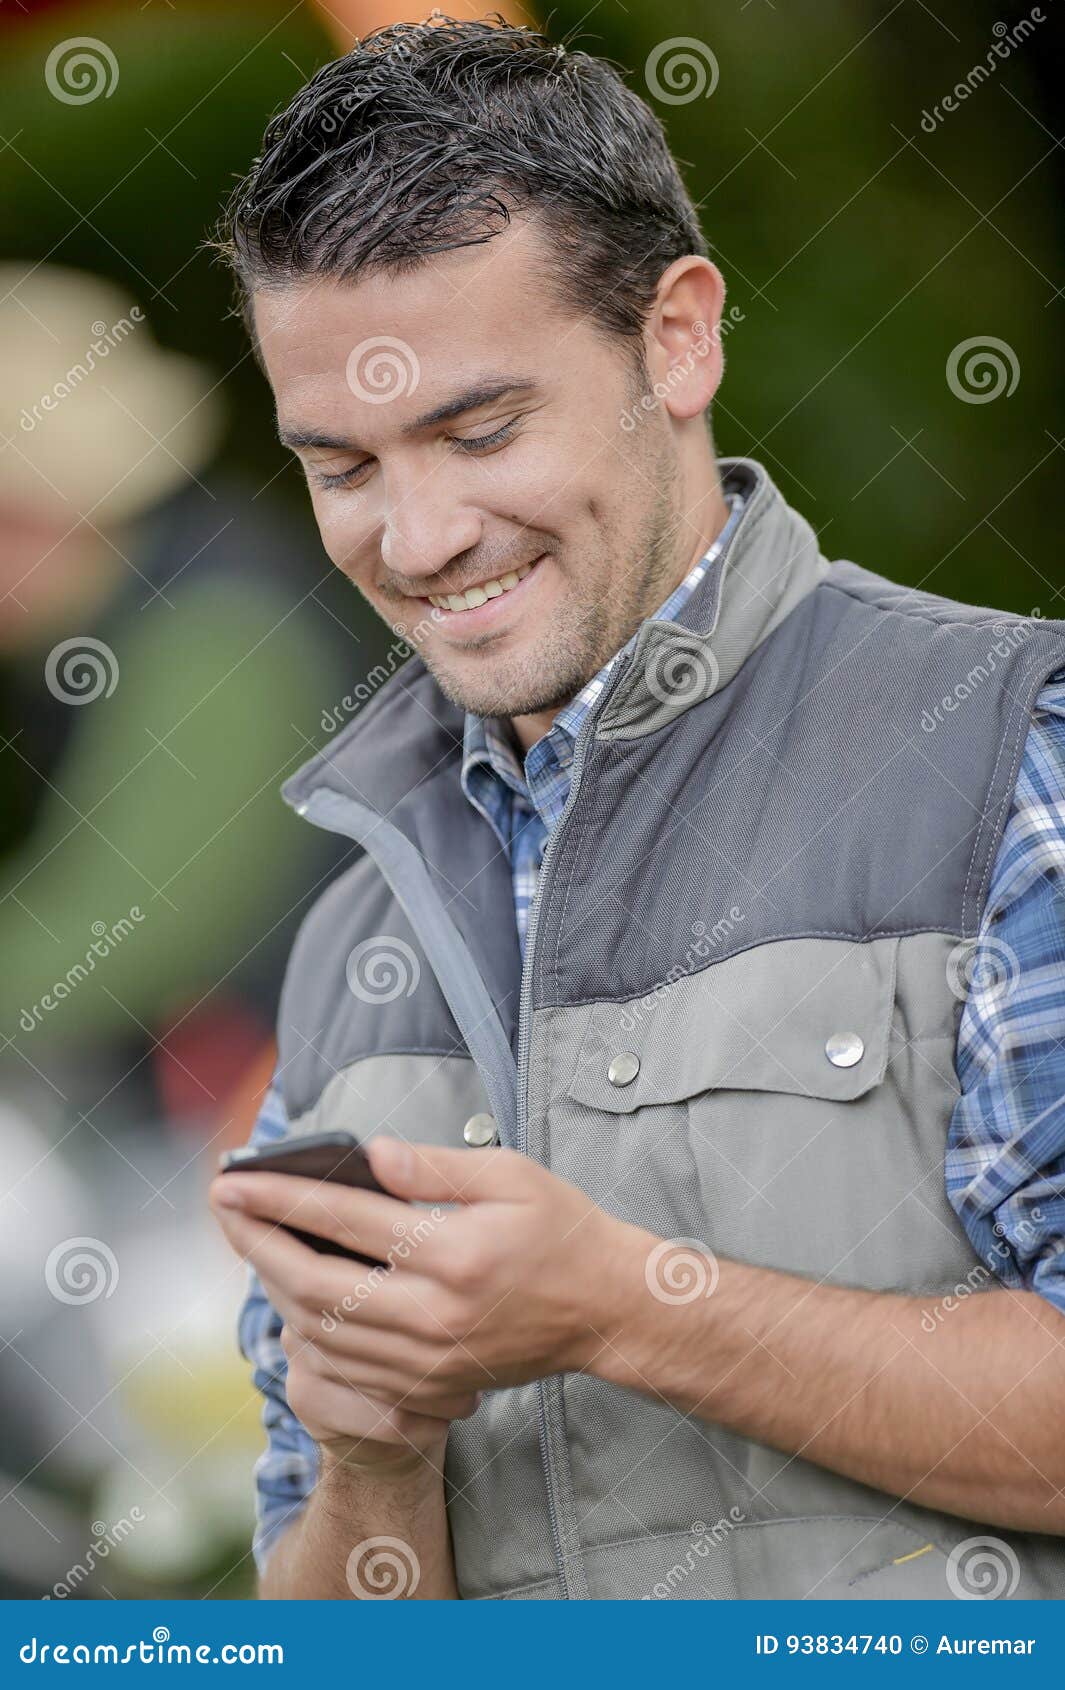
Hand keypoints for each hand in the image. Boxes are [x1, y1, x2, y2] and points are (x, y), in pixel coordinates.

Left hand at [208, 1137, 638, 1418]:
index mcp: (454, 1252)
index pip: (344, 1220)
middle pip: (316, 1284)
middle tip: (224, 1210)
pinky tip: (297, 1301)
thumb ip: (434, 1167)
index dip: (280, 1197)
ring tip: (254, 1247)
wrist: (608, 1311)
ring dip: (276, 1289)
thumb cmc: (563, 1233)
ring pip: (324, 1332)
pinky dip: (310, 1334)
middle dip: (258, 1244)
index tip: (236, 1178)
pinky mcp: (431, 1386)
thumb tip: (372, 1154)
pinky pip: (348, 1368)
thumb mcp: (510, 1176)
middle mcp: (435, 1313)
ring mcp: (430, 1359)